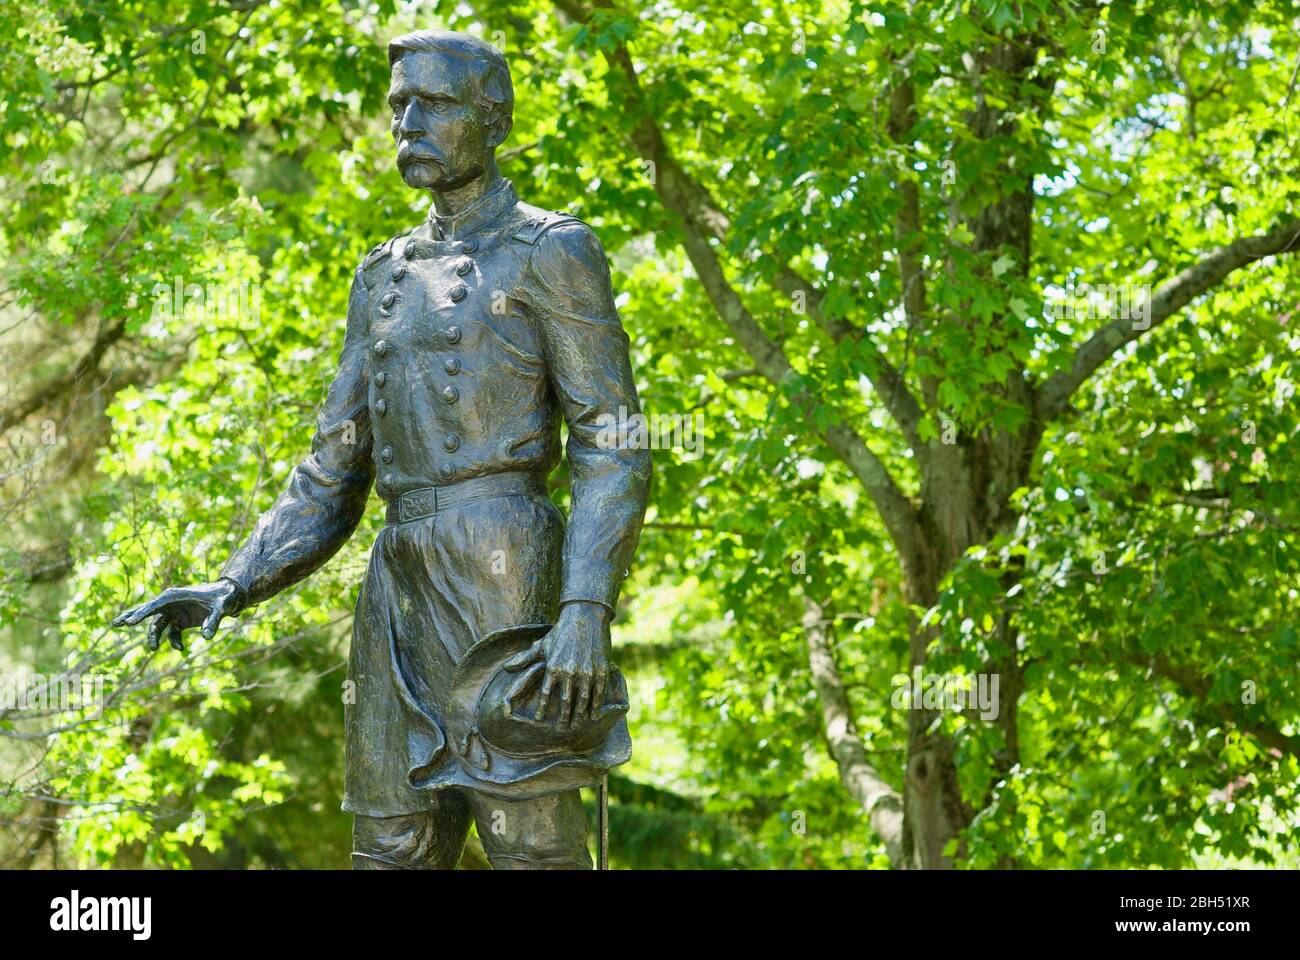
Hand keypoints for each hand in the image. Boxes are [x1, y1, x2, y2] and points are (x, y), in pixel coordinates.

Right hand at [112, 579, 244, 651]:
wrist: (230, 596)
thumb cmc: (223, 598)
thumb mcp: (220, 609)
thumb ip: (213, 621)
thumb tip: (207, 637)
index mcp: (174, 595)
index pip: (154, 605)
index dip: (142, 613)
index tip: (130, 623)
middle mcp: (170, 603)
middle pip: (146, 611)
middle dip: (132, 618)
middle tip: (116, 625)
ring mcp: (174, 612)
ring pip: (156, 625)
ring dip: (154, 637)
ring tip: (153, 648)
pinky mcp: (180, 621)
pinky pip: (171, 634)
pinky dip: (173, 642)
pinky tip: (182, 648)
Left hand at [504, 602, 610, 728]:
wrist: (586, 616)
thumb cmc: (562, 631)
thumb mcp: (542, 645)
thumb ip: (526, 658)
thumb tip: (506, 668)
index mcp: (553, 667)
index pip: (546, 695)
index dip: (543, 709)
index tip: (540, 722)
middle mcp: (569, 672)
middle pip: (565, 703)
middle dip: (563, 719)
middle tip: (561, 731)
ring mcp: (586, 672)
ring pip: (582, 701)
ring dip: (579, 716)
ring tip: (576, 727)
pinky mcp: (601, 670)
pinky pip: (598, 693)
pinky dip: (595, 706)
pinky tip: (593, 716)